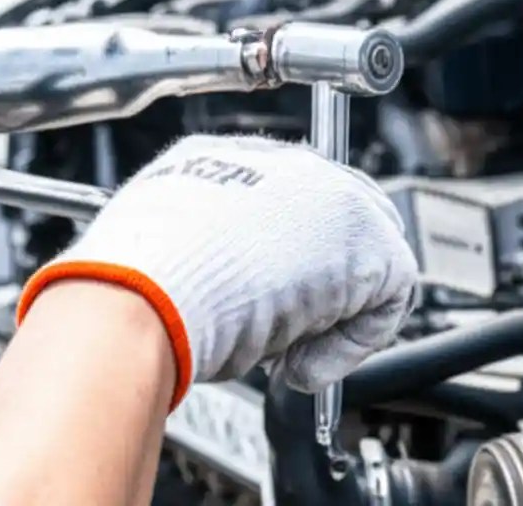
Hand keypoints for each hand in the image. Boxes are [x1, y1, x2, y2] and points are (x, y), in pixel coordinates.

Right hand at [17, 135, 416, 407]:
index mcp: (212, 158)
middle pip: (333, 213)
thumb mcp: (155, 255)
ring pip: (363, 255)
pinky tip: (301, 364)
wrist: (147, 291)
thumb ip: (192, 256)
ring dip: (331, 315)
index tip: (272, 302)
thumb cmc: (134, 286)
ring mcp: (326, 192)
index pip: (275, 198)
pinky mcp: (367, 238)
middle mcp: (275, 162)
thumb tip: (208, 295)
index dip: (281, 258)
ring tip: (284, 353)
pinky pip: (389, 296)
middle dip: (323, 279)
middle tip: (291, 333)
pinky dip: (350, 343)